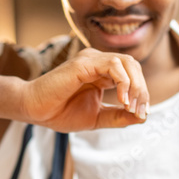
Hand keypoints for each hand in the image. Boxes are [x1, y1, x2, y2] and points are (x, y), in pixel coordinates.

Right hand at [21, 48, 148, 131]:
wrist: (35, 111)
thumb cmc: (60, 113)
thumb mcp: (96, 118)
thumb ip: (118, 116)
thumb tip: (142, 118)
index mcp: (102, 73)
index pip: (133, 74)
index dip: (142, 93)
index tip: (142, 114)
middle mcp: (98, 62)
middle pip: (134, 66)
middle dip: (142, 90)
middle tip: (139, 111)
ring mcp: (91, 60)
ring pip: (127, 63)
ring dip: (135, 86)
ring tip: (130, 106)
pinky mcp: (83, 63)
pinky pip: (113, 65)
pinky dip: (123, 82)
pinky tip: (122, 99)